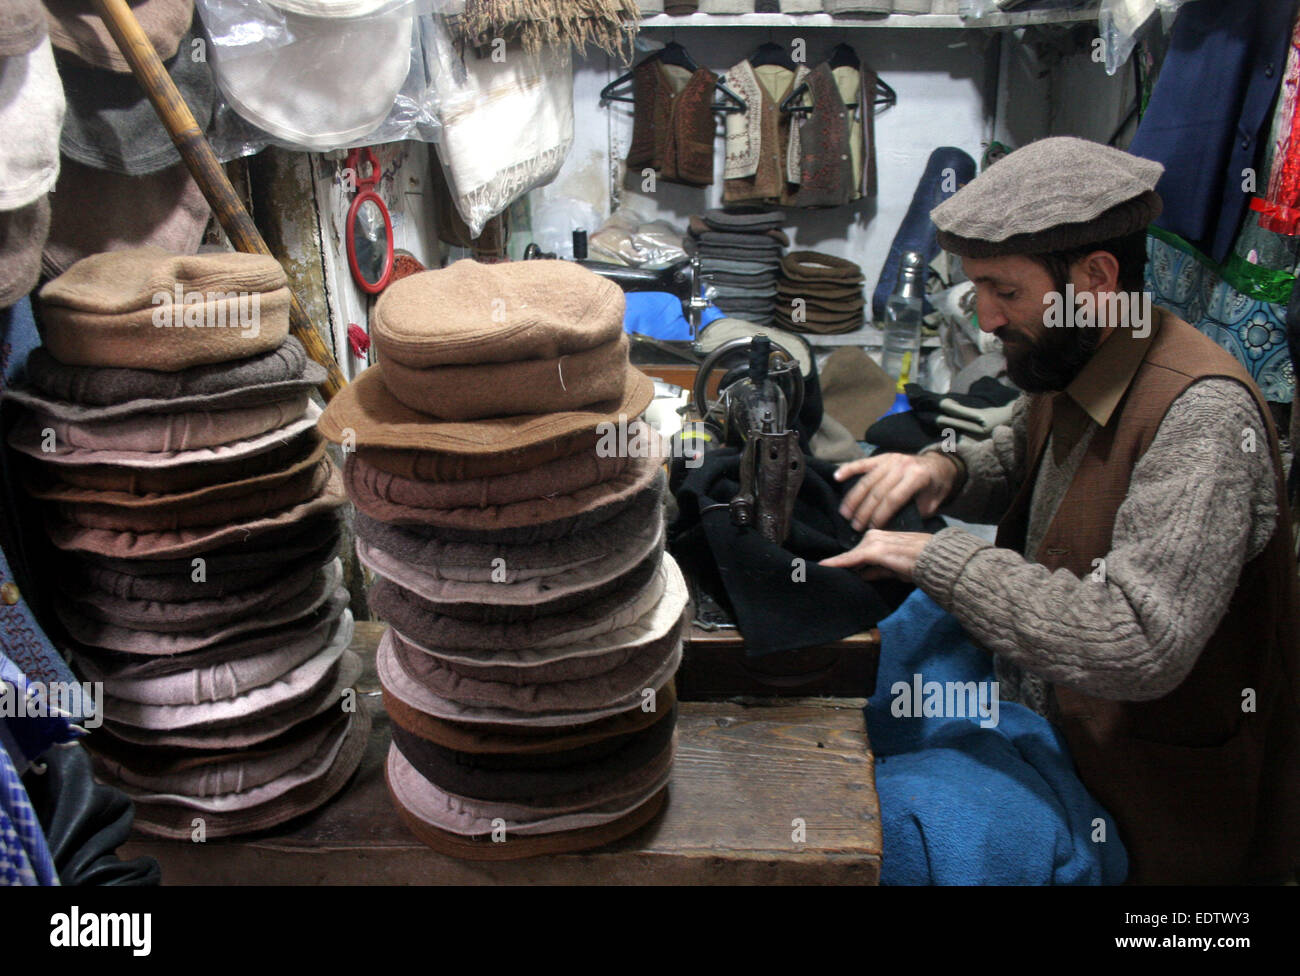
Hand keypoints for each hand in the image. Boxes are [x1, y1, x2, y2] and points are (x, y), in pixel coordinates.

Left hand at [818, 529, 931, 582]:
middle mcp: (874, 536)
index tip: (826, 564)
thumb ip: (876, 570)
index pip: (859, 551)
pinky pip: (851, 558)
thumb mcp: (894, 569)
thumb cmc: (920, 563)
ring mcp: (873, 541)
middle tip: (819, 569)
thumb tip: (861, 575)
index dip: (845, 560)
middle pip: (853, 553)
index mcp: (881, 537)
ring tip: (820, 568)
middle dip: (841, 564)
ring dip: (837, 564)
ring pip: (851, 556)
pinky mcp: (873, 550)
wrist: (935, 559)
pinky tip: (825, 565)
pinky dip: (837, 563)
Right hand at [832, 451, 958, 531]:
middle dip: (864, 511)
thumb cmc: (935, 488)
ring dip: (853, 498)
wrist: (940, 465)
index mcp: (917, 476)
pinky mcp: (883, 456)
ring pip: (867, 480)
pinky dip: (848, 469)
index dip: (880, 515)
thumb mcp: (931, 504)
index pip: (893, 499)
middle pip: (877, 491)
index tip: (871, 529)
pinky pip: (863, 463)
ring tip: (845, 513)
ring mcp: (891, 459)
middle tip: (854, 526)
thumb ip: (912, 513)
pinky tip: (836, 477)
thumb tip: (890, 527)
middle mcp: (902, 465)